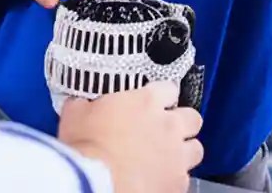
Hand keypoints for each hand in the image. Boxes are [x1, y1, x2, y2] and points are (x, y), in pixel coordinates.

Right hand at [59, 82, 203, 192]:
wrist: (95, 183)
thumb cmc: (85, 145)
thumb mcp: (75, 113)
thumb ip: (84, 103)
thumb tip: (79, 101)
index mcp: (146, 101)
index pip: (169, 88)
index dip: (162, 95)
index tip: (154, 101)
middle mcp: (168, 125)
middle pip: (193, 117)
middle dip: (183, 122)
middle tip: (166, 129)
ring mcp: (177, 156)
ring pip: (196, 149)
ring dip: (185, 151)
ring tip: (168, 156)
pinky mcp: (177, 183)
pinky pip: (185, 178)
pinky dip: (174, 178)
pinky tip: (160, 179)